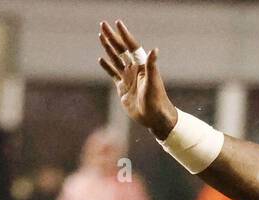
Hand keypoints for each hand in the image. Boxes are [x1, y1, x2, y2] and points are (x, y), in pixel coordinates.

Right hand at [97, 20, 177, 138]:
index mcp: (141, 66)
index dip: (124, 34)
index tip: (117, 22)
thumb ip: (152, 66)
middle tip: (103, 24)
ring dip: (108, 48)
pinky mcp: (122, 88)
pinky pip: (112, 74)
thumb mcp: (153, 82)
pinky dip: (107, 66)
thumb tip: (155, 49)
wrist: (154, 117)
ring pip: (115, 59)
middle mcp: (134, 69)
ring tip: (101, 36)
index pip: (131, 46)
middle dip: (111, 37)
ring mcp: (127, 78)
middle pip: (120, 49)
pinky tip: (101, 59)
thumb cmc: (157, 99)